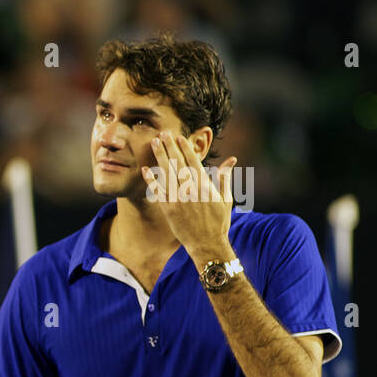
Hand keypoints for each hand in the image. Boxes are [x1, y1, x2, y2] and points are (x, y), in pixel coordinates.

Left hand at [144, 132, 237, 259]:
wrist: (207, 244)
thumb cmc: (218, 222)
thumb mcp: (225, 198)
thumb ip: (225, 178)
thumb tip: (231, 160)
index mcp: (205, 185)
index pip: (193, 161)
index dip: (185, 148)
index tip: (179, 137)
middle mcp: (191, 189)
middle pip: (178, 163)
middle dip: (170, 146)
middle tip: (163, 133)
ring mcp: (178, 199)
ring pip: (166, 173)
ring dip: (159, 157)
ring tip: (154, 143)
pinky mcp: (168, 208)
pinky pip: (157, 190)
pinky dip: (151, 179)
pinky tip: (145, 169)